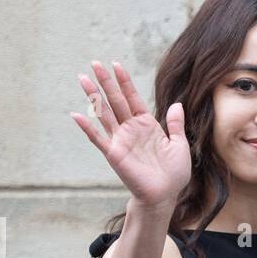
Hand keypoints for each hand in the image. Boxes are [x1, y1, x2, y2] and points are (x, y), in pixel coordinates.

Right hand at [71, 61, 190, 208]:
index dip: (125, 82)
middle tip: (95, 62)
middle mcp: (131, 129)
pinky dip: (87, 127)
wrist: (165, 195)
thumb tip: (177, 104)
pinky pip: (98, 138)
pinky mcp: (114, 154)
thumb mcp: (179, 145)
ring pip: (104, 113)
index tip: (116, 64)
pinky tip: (76, 115)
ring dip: (93, 96)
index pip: (132, 98)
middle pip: (115, 100)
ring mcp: (120, 140)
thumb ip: (175, 125)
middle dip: (106, 82)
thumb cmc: (173, 174)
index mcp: (146, 125)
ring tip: (82, 78)